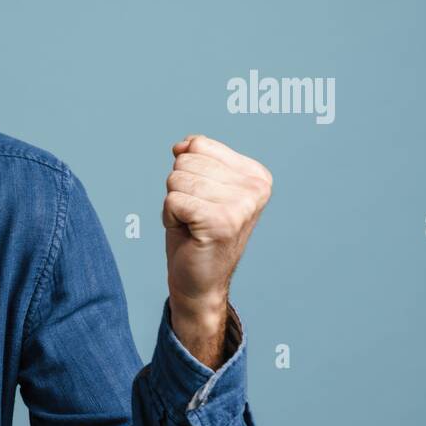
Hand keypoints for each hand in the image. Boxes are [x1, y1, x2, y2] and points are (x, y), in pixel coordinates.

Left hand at [163, 134, 271, 321]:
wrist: (199, 281)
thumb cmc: (195, 233)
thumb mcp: (198, 187)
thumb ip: (194, 158)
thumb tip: (181, 145)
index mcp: (255, 174)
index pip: (199, 144)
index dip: (187, 172)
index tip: (202, 199)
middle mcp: (255, 187)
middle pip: (186, 161)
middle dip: (179, 189)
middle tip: (194, 216)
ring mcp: (241, 205)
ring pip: (176, 179)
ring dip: (174, 204)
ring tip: (192, 225)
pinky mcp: (221, 222)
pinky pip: (173, 200)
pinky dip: (170, 217)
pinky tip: (188, 233)